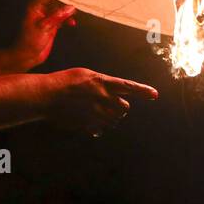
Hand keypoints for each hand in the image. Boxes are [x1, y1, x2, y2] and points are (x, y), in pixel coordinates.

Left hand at [12, 0, 76, 68]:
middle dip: (66, 3)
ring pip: (60, 10)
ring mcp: (47, 18)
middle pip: (56, 1)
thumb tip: (70, 7)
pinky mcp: (52, 25)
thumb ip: (58, 16)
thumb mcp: (44, 27)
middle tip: (76, 3)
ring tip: (74, 15)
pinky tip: (72, 23)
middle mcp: (41, 10)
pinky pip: (62, 19)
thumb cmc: (29, 41)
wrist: (27, 56)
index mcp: (35, 7)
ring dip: (68, 12)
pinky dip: (67, 20)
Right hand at [44, 68, 158, 136]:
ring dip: (110, 116)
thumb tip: (112, 91)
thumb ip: (102, 83)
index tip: (155, 95)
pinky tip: (89, 119)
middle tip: (109, 103)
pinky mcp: (89, 125)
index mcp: (103, 83)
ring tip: (95, 109)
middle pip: (124, 108)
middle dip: (120, 107)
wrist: (48, 96)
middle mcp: (103, 98)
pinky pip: (101, 129)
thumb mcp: (87, 75)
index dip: (143, 91)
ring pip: (114, 120)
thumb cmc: (66, 82)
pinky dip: (99, 126)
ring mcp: (97, 113)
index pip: (129, 86)